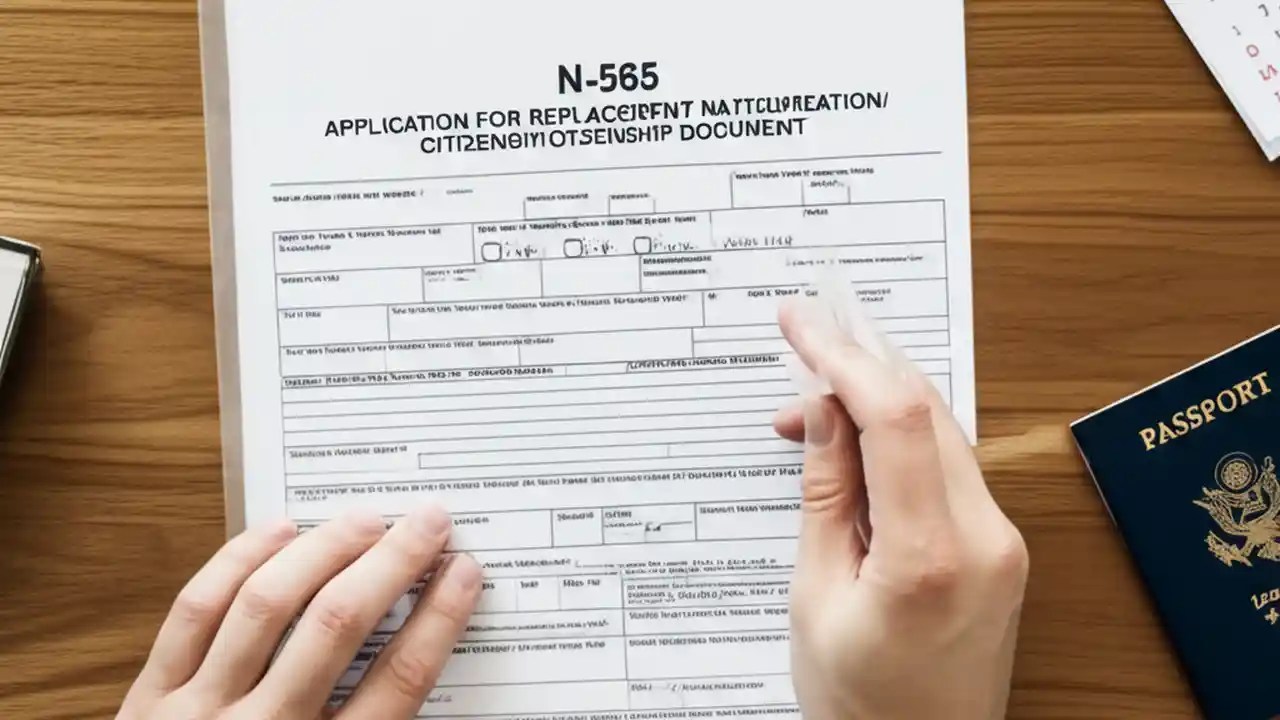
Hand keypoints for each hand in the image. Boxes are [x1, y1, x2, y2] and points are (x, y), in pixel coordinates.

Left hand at [117, 505, 481, 719]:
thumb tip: (419, 653)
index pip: (399, 680)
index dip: (438, 618)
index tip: (463, 573)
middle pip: (338, 626)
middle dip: (392, 563)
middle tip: (428, 522)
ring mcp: (201, 710)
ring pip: (268, 603)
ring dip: (324, 550)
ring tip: (364, 519)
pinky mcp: (150, 697)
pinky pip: (196, 610)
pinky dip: (239, 561)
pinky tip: (279, 531)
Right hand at [774, 298, 1028, 719]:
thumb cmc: (862, 706)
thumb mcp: (816, 598)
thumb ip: (825, 496)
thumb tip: (825, 412)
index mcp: (932, 558)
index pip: (898, 419)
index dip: (845, 358)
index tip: (803, 324)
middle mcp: (986, 540)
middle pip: (927, 412)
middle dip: (857, 371)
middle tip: (800, 348)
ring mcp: (1002, 543)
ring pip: (940, 432)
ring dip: (875, 406)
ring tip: (808, 418)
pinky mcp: (999, 548)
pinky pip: (948, 467)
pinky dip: (899, 443)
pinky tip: (852, 449)